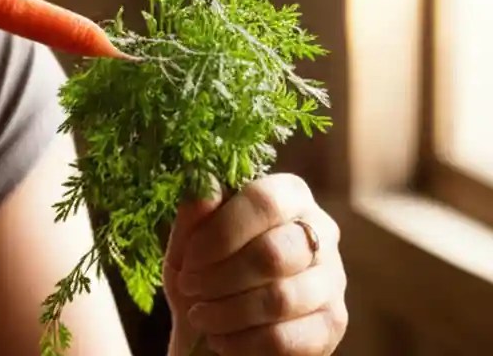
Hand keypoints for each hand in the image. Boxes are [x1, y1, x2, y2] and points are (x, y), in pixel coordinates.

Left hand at [163, 174, 347, 355]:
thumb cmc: (204, 271)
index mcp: (288, 195)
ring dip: (227, 312)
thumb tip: (204, 182)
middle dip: (220, 277)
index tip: (189, 260)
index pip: (264, 201)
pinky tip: (220, 339)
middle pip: (274, 253)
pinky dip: (243, 342)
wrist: (215, 325)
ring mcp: (333, 279)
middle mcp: (321, 231)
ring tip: (199, 316)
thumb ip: (194, 213)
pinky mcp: (332, 323)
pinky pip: (286, 337)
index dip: (221, 233)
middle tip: (189, 288)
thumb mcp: (188, 241)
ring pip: (281, 298)